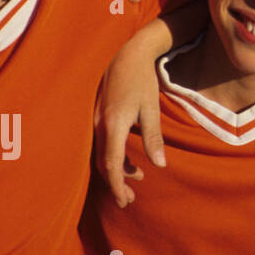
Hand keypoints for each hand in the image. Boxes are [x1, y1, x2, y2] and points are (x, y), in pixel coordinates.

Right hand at [94, 44, 165, 207]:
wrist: (126, 53)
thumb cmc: (141, 80)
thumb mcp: (151, 108)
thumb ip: (153, 137)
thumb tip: (159, 165)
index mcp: (112, 124)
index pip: (111, 164)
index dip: (118, 185)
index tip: (125, 201)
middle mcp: (99, 125)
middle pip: (103, 164)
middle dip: (116, 183)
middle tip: (130, 200)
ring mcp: (95, 121)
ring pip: (101, 155)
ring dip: (117, 170)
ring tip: (136, 179)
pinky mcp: (97, 117)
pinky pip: (102, 143)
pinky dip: (114, 155)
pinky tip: (129, 159)